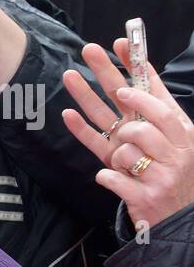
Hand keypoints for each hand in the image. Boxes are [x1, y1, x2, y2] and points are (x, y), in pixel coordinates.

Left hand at [62, 40, 193, 228]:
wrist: (178, 221)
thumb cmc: (166, 177)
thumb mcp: (162, 145)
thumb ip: (145, 119)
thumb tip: (122, 84)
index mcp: (178, 131)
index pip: (155, 92)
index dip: (136, 67)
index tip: (117, 46)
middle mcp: (172, 146)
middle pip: (133, 105)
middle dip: (107, 74)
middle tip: (87, 53)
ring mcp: (160, 170)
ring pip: (121, 146)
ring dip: (117, 156)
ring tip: (129, 167)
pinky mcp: (144, 194)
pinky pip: (108, 176)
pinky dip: (106, 177)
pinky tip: (111, 178)